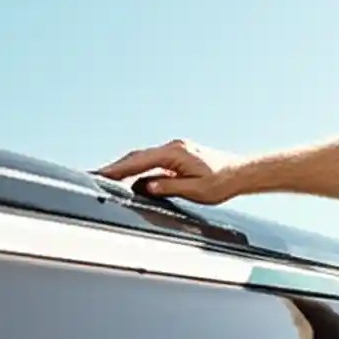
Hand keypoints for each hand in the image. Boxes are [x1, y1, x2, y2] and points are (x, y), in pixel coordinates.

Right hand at [95, 139, 243, 204]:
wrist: (241, 173)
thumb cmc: (222, 182)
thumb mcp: (195, 190)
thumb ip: (168, 187)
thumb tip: (145, 186)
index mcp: (176, 153)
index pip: (140, 161)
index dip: (119, 169)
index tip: (101, 174)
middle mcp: (174, 147)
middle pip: (137, 156)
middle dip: (116, 167)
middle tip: (97, 176)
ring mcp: (176, 150)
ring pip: (144, 158)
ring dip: (127, 168)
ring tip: (108, 178)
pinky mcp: (179, 156)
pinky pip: (154, 161)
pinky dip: (140, 169)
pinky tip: (132, 179)